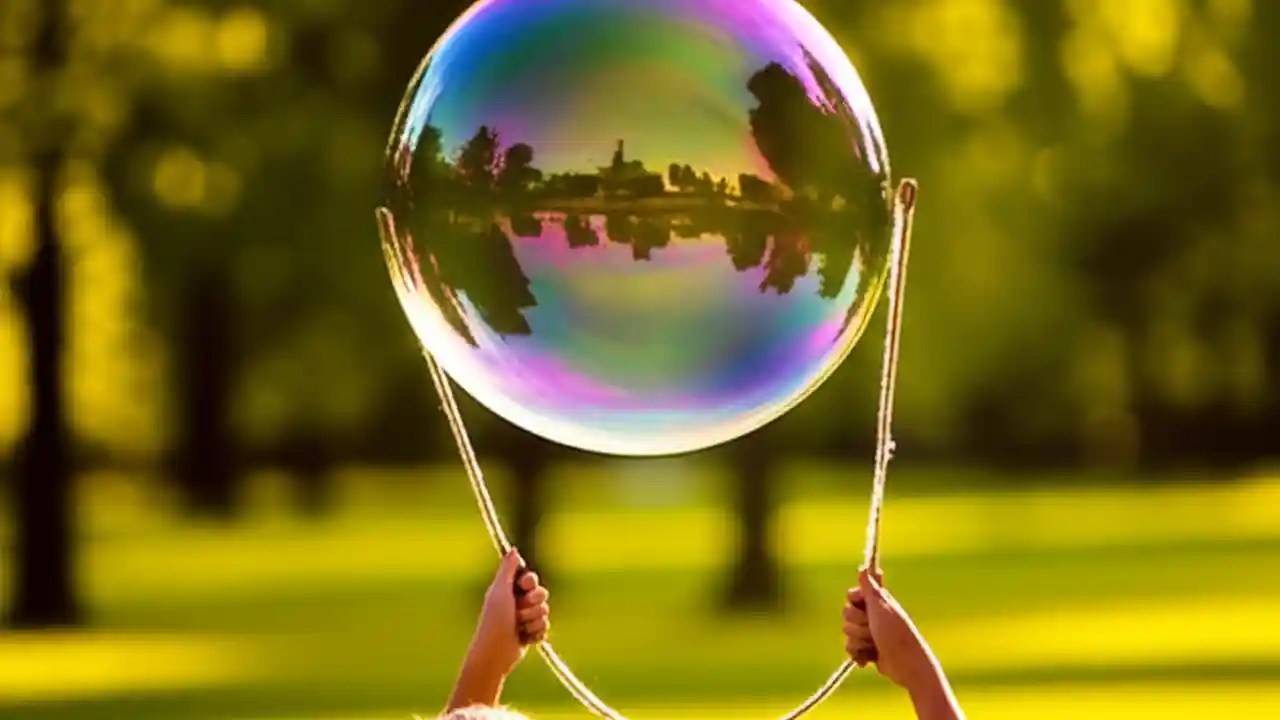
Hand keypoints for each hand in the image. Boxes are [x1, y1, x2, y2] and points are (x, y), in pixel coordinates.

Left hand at [447, 550, 550, 711]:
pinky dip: (536, 633)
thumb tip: (514, 549)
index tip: (524, 586)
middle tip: (518, 611)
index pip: (531, 578)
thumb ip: (507, 569)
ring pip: (545, 611)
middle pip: (542, 593)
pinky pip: (545, 627)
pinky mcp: (531, 633)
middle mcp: (517, 602)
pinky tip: (525, 638)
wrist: (495, 652)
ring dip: (533, 620)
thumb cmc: (494, 620)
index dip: (531, 582)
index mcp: (509, 589)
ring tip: (519, 628)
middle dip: (533, 604)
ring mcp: (525, 618)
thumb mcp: (500, 590)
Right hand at [844, 570, 930, 688]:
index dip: (855, 602)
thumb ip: (870, 588)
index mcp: (876, 602)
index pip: (851, 595)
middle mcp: (871, 616)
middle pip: (846, 614)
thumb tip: (863, 567)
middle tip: (873, 628)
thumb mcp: (881, 606)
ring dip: (859, 640)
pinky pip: (849, 648)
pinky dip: (858, 654)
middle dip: (857, 624)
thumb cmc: (895, 632)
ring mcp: (868, 634)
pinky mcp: (866, 650)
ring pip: (847, 632)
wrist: (905, 663)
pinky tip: (869, 659)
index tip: (865, 606)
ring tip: (875, 645)